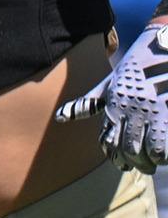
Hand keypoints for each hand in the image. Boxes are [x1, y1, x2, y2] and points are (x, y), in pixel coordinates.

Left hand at [56, 23, 167, 172]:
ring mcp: (153, 113)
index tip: (122, 163)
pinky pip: (166, 144)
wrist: (160, 50)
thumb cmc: (133, 70)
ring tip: (155, 161)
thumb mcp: (107, 84)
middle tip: (142, 167)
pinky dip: (166, 152)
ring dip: (153, 160)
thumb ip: (87, 104)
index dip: (115, 157)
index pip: (109, 143)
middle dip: (136, 163)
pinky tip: (166, 152)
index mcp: (114, 107)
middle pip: (130, 150)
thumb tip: (60, 117)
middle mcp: (131, 112)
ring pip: (151, 151)